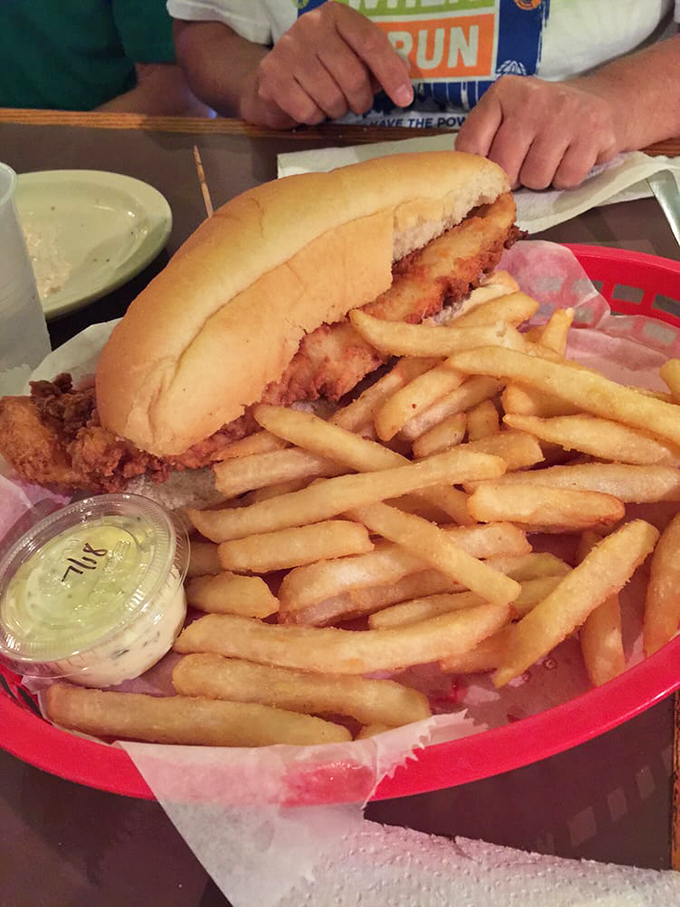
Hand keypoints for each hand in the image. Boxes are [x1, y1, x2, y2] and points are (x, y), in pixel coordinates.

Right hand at [240, 1, 412, 127]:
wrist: (271, 79)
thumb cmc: (319, 69)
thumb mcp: (347, 57)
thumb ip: (373, 65)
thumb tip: (404, 81)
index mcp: (335, 16)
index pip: (370, 43)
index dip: (391, 73)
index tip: (404, 98)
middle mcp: (310, 26)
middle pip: (354, 77)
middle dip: (361, 100)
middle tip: (357, 104)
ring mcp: (289, 50)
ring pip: (332, 98)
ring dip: (337, 110)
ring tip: (330, 104)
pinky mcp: (274, 76)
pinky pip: (309, 111)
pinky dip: (314, 117)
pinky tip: (309, 106)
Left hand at [456, 74, 624, 189]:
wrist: (605, 102)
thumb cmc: (545, 119)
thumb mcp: (509, 117)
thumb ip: (484, 141)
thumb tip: (469, 182)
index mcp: (503, 92)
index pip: (471, 147)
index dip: (482, 170)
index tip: (493, 169)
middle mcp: (531, 98)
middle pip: (505, 169)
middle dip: (516, 177)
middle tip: (529, 161)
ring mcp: (564, 114)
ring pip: (536, 179)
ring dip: (543, 179)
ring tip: (553, 157)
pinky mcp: (593, 132)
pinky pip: (566, 180)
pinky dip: (568, 179)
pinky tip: (572, 157)